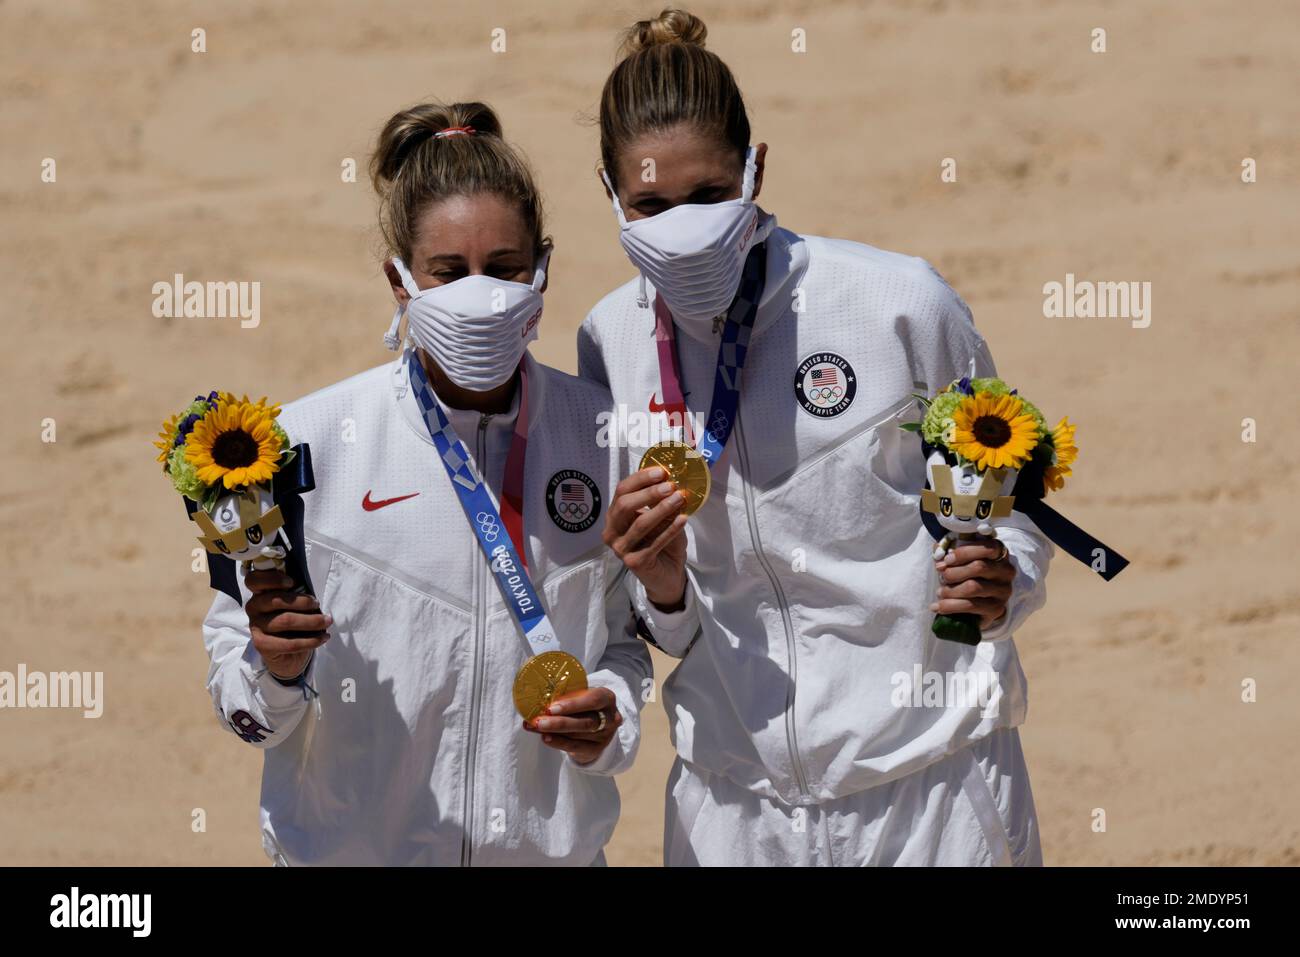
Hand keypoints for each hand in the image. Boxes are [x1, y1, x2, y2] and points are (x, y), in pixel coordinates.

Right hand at [244, 569, 332, 679]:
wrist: (286, 653)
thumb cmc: (293, 619)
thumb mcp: (295, 603)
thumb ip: (297, 593)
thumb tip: (312, 596)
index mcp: (260, 592)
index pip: (254, 580)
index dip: (271, 579)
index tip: (291, 582)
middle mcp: (254, 607)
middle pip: (275, 600)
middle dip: (303, 602)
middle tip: (318, 604)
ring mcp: (255, 626)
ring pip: (285, 620)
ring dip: (311, 621)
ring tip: (326, 621)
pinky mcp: (261, 644)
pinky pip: (289, 643)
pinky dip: (311, 640)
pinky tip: (323, 637)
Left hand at [523, 686, 622, 764]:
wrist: (596, 726)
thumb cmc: (584, 705)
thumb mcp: (581, 696)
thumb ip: (567, 696)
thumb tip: (539, 699)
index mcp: (607, 698)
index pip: (594, 700)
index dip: (573, 704)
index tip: (552, 708)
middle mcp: (610, 718)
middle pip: (586, 722)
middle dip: (560, 722)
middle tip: (539, 721)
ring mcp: (605, 736)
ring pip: (578, 735)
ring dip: (553, 732)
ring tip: (535, 727)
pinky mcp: (596, 749)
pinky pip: (575, 747)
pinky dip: (558, 742)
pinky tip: (545, 738)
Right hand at [603, 466, 687, 610]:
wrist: (667, 575)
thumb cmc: (661, 541)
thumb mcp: (660, 517)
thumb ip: (660, 501)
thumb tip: (671, 479)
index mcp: (615, 516)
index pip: (622, 491)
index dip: (640, 479)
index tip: (661, 471)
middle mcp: (612, 532)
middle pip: (624, 505)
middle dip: (649, 493)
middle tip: (670, 485)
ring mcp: (620, 549)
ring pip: (640, 524)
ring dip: (662, 509)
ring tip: (680, 498)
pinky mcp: (634, 563)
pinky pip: (654, 543)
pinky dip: (670, 529)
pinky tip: (683, 519)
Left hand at [931, 536, 1013, 629]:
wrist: (977, 606)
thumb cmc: (966, 576)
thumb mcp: (959, 560)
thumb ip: (949, 552)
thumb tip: (938, 553)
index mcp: (1000, 554)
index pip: (988, 548)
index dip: (964, 552)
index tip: (946, 559)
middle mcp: (1006, 572)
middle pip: (979, 567)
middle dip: (954, 572)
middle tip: (942, 577)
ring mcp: (1003, 591)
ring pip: (973, 587)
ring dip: (950, 590)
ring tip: (939, 592)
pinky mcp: (996, 609)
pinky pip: (970, 605)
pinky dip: (949, 605)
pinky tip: (938, 607)